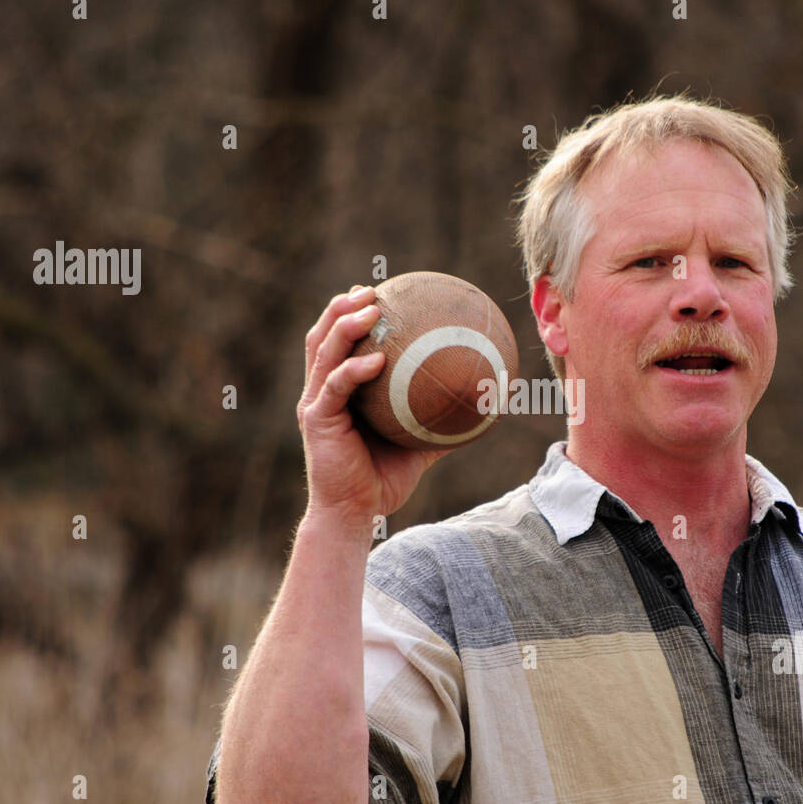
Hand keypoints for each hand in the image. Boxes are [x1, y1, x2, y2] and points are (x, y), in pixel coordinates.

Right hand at [299, 285, 451, 522]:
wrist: (356, 514)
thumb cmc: (384, 479)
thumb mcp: (420, 445)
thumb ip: (442, 422)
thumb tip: (486, 407)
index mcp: (339, 391)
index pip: (339, 343)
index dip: (351, 314)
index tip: (377, 293)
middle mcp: (321, 391)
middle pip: (323, 336)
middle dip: (342, 307)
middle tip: (370, 290)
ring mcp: (316, 404)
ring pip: (323, 352)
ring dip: (344, 326)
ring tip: (369, 309)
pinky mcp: (317, 421)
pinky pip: (335, 388)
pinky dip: (353, 371)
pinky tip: (375, 362)